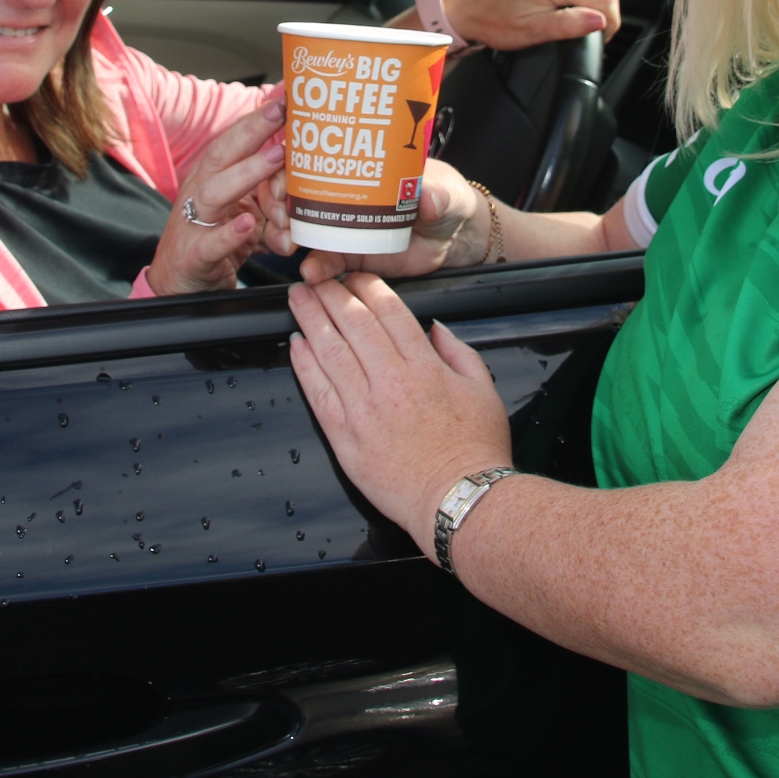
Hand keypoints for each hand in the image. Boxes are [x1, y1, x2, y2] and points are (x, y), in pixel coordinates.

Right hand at [145, 99, 284, 295]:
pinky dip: (230, 233)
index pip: (232, 141)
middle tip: (283, 111)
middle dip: (253, 130)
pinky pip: (211, 243)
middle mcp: (199, 194)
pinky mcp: (194, 257)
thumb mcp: (243, 207)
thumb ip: (270, 188)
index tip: (285, 95)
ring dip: (247, 173)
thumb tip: (306, 163)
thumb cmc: (213, 239)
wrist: (177, 285)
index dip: (257, 117)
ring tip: (276, 157)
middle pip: (221, 155)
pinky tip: (249, 223)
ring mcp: (193, 224)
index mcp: (210, 178)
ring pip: (216, 193)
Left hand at [288, 274, 512, 553]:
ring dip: (310, 319)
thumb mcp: (483, 389)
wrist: (458, 501)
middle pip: (352, 324)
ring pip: (329, 351)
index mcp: (424, 366)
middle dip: (331, 294)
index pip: (388, 311)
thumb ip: (458, 352)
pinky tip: (294, 344)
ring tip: (298, 298)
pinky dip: (303, 365)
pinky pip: (317, 392)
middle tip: (316, 277)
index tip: (354, 276)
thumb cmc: (474, 450)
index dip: (367, 287)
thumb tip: (435, 329)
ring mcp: (363, 409)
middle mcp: (390, 382)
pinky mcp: (344, 437)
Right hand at [300, 158, 483, 284]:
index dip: (289, 160)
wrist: (454, 237)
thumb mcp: (444, 189)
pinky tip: (311, 271)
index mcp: (358, 163)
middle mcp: (343, 192)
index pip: (312, 154)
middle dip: (278, 201)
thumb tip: (426, 198)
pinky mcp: (349, 255)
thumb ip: (436, 193)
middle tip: (282, 212)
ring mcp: (343, 224)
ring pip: (300, 227)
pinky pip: (324, 261)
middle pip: (294, 191)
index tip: (283, 172)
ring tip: (289, 244)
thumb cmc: (445, 197)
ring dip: (285, 234)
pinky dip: (314, 267)